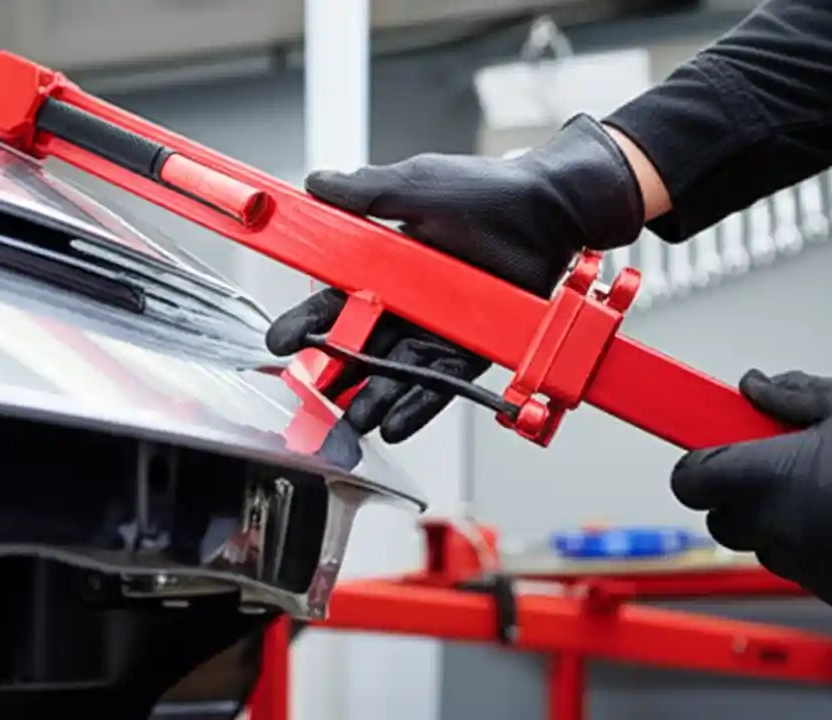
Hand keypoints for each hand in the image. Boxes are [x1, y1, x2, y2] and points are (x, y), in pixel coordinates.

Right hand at [266, 114, 645, 442]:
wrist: (550, 206)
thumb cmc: (488, 189)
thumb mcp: (415, 184)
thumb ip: (363, 191)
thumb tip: (315, 184)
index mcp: (386, 264)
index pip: (337, 300)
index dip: (307, 322)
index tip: (282, 341)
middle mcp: (410, 300)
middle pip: (362, 343)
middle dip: (334, 370)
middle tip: (312, 391)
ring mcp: (441, 326)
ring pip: (397, 369)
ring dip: (373, 397)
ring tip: (351, 421)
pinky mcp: (474, 345)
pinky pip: (442, 381)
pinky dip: (419, 404)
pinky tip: (394, 425)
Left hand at [670, 369, 831, 615]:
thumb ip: (791, 393)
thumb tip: (758, 385)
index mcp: (762, 477)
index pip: (689, 479)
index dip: (697, 466)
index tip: (709, 452)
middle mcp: (770, 525)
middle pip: (720, 517)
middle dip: (736, 497)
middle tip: (770, 473)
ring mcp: (798, 562)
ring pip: (762, 546)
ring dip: (775, 525)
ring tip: (821, 497)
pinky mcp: (830, 590)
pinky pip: (803, 569)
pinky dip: (813, 551)